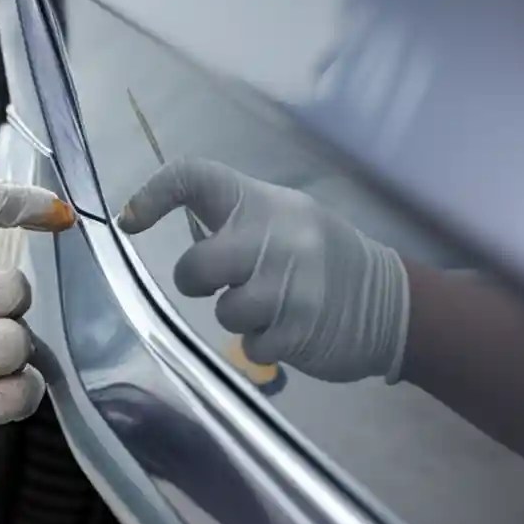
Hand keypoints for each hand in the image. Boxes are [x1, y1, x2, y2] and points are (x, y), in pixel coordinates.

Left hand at [118, 159, 409, 382]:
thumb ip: (234, 220)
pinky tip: (289, 328)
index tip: (131, 221)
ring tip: (270, 306)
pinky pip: (251, 345)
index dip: (154, 193)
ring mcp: (290, 285)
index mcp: (264, 202)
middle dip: (196, 281)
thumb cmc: (321, 257)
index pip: (196, 177)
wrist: (392, 301)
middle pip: (196, 265)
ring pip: (224, 310)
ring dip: (238, 316)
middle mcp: (275, 237)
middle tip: (218, 283)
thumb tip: (157, 221)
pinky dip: (262, 343)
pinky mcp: (300, 330)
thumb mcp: (285, 219)